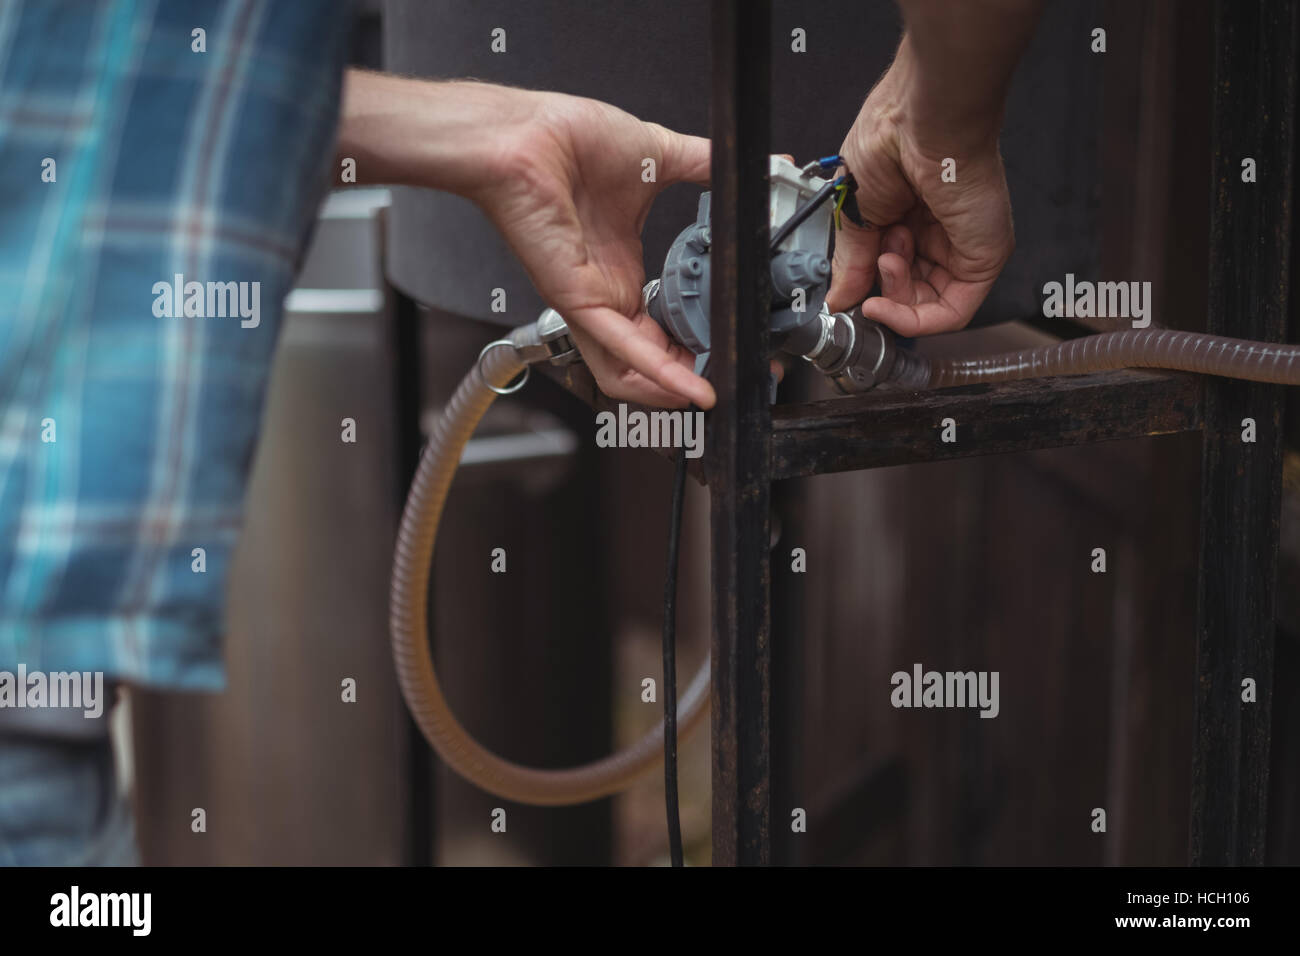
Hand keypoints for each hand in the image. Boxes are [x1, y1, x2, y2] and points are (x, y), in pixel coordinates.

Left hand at [469, 91, 714, 408]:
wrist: (526, 135)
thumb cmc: (567, 141)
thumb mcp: (660, 156)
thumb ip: (708, 166)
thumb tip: (754, 166)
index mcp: (622, 266)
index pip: (661, 325)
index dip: (697, 342)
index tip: (733, 343)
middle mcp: (607, 291)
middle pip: (648, 361)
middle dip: (690, 379)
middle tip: (731, 378)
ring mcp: (591, 301)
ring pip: (629, 373)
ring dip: (671, 392)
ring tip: (709, 398)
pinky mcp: (578, 300)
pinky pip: (620, 349)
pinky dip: (659, 373)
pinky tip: (691, 387)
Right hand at [825, 47, 1014, 336]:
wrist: (927, 118)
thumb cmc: (893, 138)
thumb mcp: (857, 210)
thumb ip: (851, 261)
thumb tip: (838, 298)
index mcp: (910, 213)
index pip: (890, 268)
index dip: (867, 282)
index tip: (847, 286)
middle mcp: (939, 231)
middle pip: (910, 291)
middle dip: (881, 286)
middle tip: (871, 262)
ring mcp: (963, 247)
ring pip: (927, 306)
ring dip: (893, 296)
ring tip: (885, 256)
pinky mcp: (982, 260)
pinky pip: (951, 312)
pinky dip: (912, 320)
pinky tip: (884, 304)